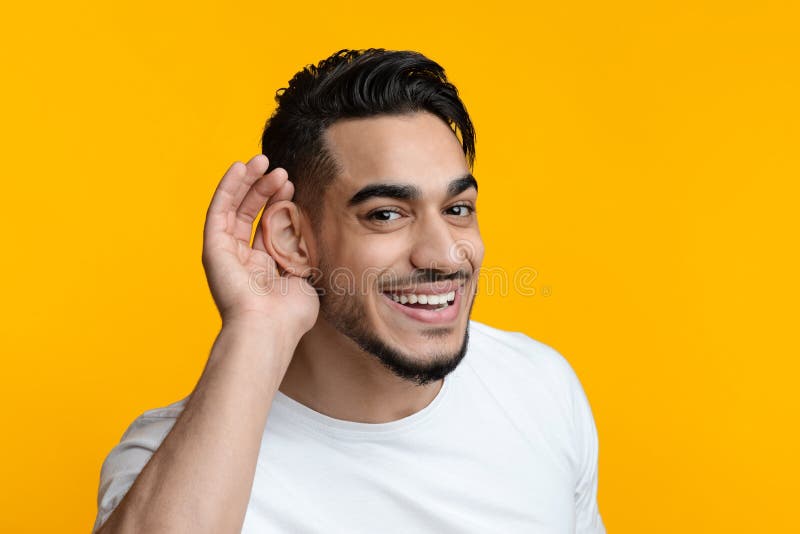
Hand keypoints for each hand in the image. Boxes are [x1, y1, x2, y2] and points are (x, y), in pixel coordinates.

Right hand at [201, 155, 318, 334]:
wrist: (269, 327)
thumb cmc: (291, 312)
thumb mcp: (306, 273)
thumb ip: (304, 249)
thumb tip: (308, 224)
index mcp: (265, 268)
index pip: (269, 226)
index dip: (279, 203)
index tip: (292, 185)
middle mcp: (243, 259)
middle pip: (250, 214)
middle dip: (265, 189)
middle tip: (280, 170)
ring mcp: (226, 254)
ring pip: (234, 208)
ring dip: (247, 183)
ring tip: (262, 161)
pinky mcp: (213, 249)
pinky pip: (218, 211)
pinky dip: (228, 187)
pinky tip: (239, 167)